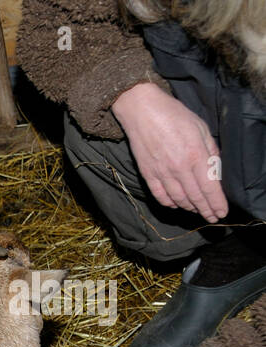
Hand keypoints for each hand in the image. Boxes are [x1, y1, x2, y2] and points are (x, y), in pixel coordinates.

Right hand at [112, 82, 227, 222]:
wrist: (142, 111)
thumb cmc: (174, 115)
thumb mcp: (201, 127)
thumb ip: (210, 150)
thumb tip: (216, 170)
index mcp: (195, 155)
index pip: (209, 187)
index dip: (217, 203)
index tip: (222, 212)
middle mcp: (179, 168)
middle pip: (195, 197)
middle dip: (206, 210)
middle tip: (212, 217)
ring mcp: (161, 173)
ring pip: (178, 199)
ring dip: (190, 208)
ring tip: (197, 211)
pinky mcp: (147, 174)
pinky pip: (160, 195)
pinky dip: (170, 203)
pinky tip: (176, 205)